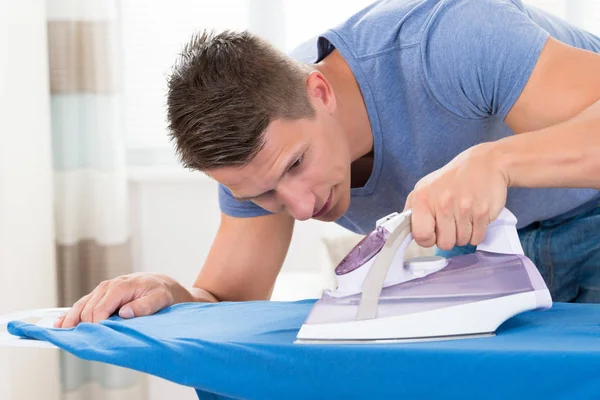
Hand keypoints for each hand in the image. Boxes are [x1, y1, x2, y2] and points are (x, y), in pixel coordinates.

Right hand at [54, 273, 195, 327]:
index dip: (96, 324)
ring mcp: (103, 290)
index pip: (101, 308)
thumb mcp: (158, 299)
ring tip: (61, 332)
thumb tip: (124, 313)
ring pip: (82, 305)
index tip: (95, 337)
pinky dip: (72, 313)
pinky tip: (60, 322)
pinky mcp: (101, 294)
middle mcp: (108, 286)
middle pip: (89, 308)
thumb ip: (143, 306)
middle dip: (84, 324)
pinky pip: (83, 303)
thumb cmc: (161, 292)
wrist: (162, 284)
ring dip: (71, 318)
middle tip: (81, 340)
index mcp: (121, 286)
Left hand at [404, 143, 508, 249]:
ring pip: (461, 242)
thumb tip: (405, 229)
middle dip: (448, 237)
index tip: (433, 233)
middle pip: (444, 243)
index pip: (421, 236)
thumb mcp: (425, 187)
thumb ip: (414, 209)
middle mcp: (442, 203)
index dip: (428, 239)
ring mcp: (463, 209)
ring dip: (463, 235)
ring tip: (464, 217)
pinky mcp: (482, 213)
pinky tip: (474, 218)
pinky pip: (477, 238)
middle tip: (451, 223)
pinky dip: (476, 233)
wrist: (485, 163)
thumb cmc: (453, 177)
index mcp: (423, 198)